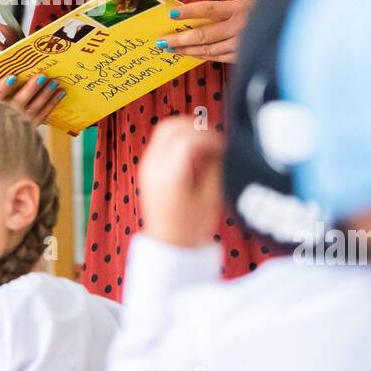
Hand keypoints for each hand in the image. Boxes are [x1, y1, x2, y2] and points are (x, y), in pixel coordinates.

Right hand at [0, 57, 66, 129]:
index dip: (2, 89)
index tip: (12, 77)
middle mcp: (3, 118)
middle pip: (18, 103)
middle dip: (31, 89)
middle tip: (42, 76)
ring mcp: (18, 125)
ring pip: (34, 109)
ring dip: (45, 95)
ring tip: (53, 83)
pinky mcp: (30, 128)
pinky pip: (43, 115)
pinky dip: (52, 104)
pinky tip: (60, 93)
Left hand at [137, 117, 224, 247]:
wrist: (169, 244)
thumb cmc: (191, 227)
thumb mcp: (211, 196)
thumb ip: (216, 166)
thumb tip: (220, 145)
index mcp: (169, 176)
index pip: (187, 140)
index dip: (209, 137)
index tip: (223, 145)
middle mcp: (153, 167)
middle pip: (171, 126)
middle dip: (197, 126)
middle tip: (214, 138)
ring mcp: (147, 165)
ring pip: (164, 129)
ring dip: (187, 129)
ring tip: (206, 145)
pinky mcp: (148, 166)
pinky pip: (162, 140)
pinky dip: (179, 138)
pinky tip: (195, 153)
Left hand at [158, 0, 255, 63]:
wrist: (288, 29)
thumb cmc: (261, 14)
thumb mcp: (244, 5)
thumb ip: (222, 11)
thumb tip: (192, 17)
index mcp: (239, 9)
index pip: (209, 9)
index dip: (189, 12)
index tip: (172, 14)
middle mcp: (240, 27)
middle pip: (204, 35)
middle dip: (180, 39)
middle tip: (162, 41)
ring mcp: (241, 44)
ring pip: (208, 49)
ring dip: (187, 50)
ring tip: (171, 49)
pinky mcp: (243, 56)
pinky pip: (217, 57)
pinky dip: (202, 56)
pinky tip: (190, 55)